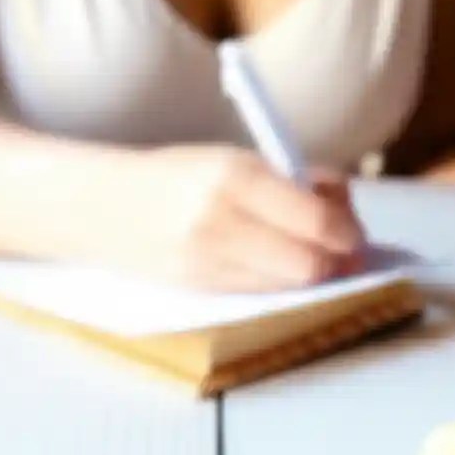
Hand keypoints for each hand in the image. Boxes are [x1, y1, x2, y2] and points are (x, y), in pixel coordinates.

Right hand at [102, 146, 365, 291]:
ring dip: (312, 276)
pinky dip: (281, 283)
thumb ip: (293, 181)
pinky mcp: (199, 289)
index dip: (348, 236)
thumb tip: (344, 207)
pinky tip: (279, 267)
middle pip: (309, 266)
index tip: (354, 235)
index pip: (317, 223)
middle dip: (336, 263)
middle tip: (343, 254)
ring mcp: (208, 260)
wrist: (99, 204)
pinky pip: (262, 294)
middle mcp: (222, 220)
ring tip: (313, 258)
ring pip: (289, 286)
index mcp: (237, 175)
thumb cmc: (180, 176)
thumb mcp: (236, 160)